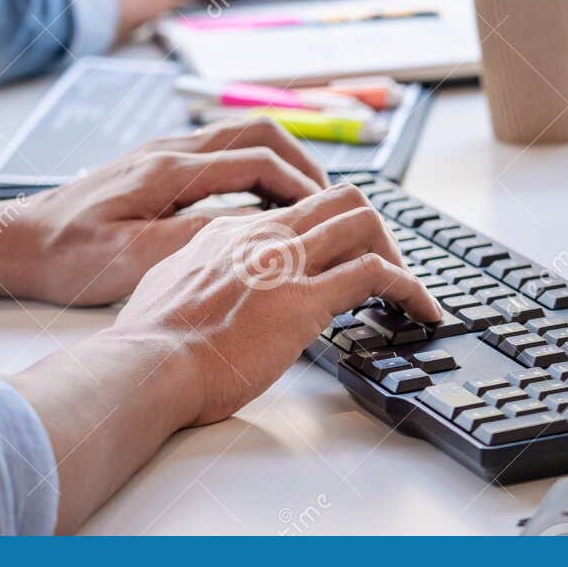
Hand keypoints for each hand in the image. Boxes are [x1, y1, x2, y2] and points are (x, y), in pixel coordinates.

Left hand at [0, 118, 330, 306]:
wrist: (12, 242)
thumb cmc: (64, 256)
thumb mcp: (134, 257)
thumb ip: (199, 236)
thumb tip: (258, 227)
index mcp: (169, 171)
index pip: (258, 160)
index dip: (301, 184)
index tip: (327, 212)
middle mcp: (169, 151)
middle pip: (259, 132)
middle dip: (302, 162)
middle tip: (328, 200)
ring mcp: (161, 154)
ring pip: (241, 137)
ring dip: (280, 162)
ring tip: (303, 200)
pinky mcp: (154, 167)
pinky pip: (221, 153)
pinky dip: (254, 170)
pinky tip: (257, 204)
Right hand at [110, 183, 440, 425]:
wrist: (145, 366)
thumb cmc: (150, 344)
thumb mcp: (167, 284)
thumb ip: (197, 270)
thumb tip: (209, 279)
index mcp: (229, 232)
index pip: (297, 210)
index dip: (328, 232)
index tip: (340, 258)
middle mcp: (262, 237)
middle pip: (339, 200)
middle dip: (372, 229)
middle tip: (384, 268)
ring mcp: (286, 264)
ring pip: (363, 223)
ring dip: (397, 255)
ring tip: (409, 291)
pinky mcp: (305, 301)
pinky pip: (375, 276)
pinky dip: (410, 288)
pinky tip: (422, 310)